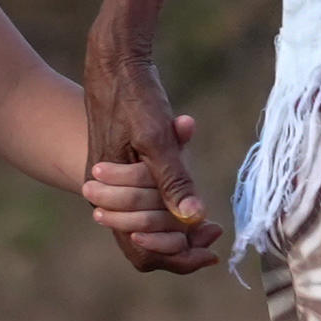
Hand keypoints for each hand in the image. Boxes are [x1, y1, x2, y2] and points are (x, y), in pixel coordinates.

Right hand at [84, 28, 226, 274]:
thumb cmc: (134, 97)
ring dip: (179, 227)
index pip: (141, 250)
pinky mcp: (124, 174)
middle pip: (146, 243)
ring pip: (148, 226)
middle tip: (215, 232)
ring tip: (209, 223)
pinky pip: (150, 204)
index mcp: (107, 194)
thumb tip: (195, 220)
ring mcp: (114, 187)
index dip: (177, 257)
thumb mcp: (156, 137)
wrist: (115, 63)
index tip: (210, 250)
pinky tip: (194, 200)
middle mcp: (105, 197)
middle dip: (182, 244)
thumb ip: (174, 180)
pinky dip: (174, 206)